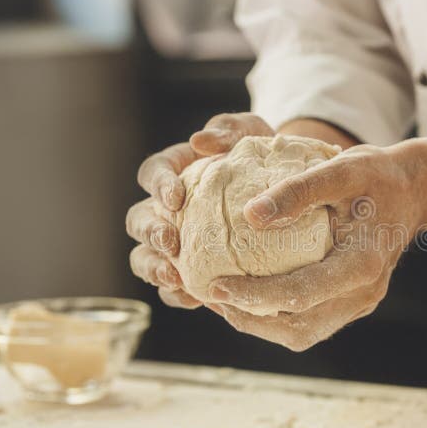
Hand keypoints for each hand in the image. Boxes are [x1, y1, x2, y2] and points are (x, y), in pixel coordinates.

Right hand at [126, 113, 274, 307]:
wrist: (287, 191)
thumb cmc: (262, 156)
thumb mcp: (251, 133)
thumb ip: (229, 129)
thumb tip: (200, 141)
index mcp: (174, 173)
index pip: (151, 174)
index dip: (158, 185)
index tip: (176, 197)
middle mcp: (166, 210)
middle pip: (139, 221)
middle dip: (150, 233)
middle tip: (172, 242)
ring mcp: (176, 243)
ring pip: (144, 258)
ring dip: (153, 269)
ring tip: (175, 277)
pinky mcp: (192, 272)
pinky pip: (172, 289)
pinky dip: (179, 295)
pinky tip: (196, 299)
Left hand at [207, 144, 424, 349]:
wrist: (412, 191)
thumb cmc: (376, 175)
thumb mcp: (341, 169)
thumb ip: (299, 190)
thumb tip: (249, 215)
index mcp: (363, 264)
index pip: (301, 294)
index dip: (254, 296)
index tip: (215, 285)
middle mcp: (364, 293)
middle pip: (299, 328)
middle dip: (250, 319)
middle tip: (210, 297)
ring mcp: (360, 303)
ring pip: (303, 333)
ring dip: (259, 323)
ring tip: (222, 301)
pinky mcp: (351, 302)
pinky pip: (310, 321)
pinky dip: (276, 315)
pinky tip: (249, 294)